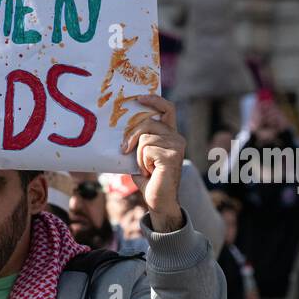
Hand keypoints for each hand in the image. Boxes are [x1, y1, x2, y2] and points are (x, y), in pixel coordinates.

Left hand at [121, 95, 185, 233]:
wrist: (158, 200)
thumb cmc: (148, 177)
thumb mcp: (141, 153)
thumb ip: (138, 138)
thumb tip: (121, 125)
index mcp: (170, 134)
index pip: (167, 109)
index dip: (154, 100)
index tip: (139, 97)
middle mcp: (177, 138)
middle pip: (148, 123)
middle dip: (132, 135)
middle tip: (125, 149)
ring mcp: (177, 146)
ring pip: (145, 138)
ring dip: (138, 155)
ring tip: (146, 167)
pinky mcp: (172, 156)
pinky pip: (146, 150)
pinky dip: (142, 162)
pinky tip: (150, 172)